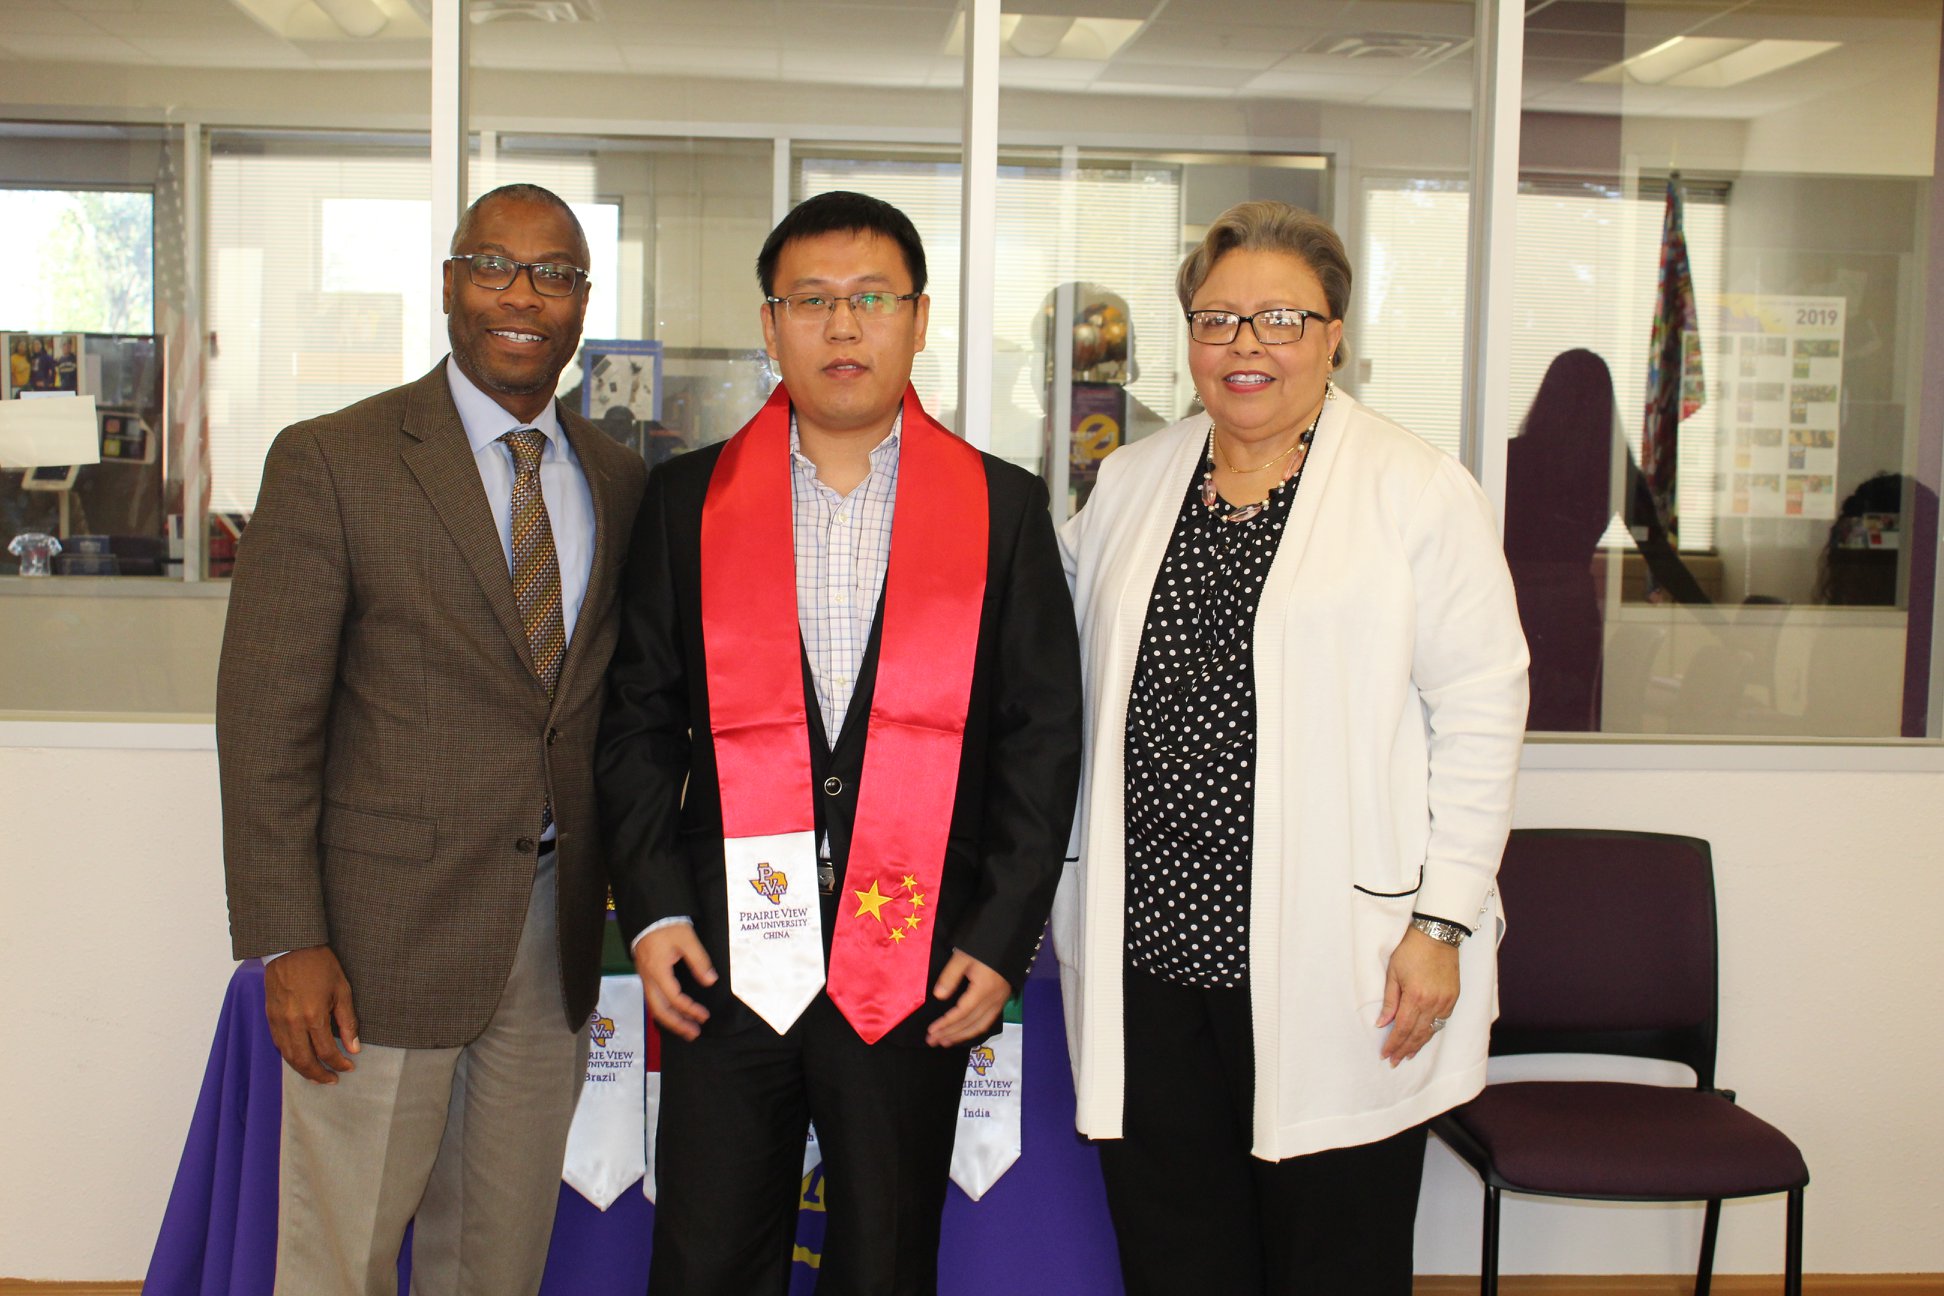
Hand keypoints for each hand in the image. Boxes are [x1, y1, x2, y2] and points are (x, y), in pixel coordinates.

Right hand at [264, 946, 359, 1083]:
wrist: (291, 948)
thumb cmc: (320, 965)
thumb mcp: (342, 990)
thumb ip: (348, 1022)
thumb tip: (354, 1048)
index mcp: (313, 1016)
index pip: (326, 1052)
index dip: (339, 1063)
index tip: (349, 1067)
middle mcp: (293, 1023)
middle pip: (304, 1061)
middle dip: (319, 1075)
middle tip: (332, 1080)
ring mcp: (278, 1021)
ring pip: (288, 1056)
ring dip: (303, 1070)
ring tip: (317, 1076)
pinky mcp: (269, 1017)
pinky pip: (279, 1045)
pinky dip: (290, 1057)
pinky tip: (301, 1059)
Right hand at [632, 922, 716, 1040]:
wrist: (648, 915)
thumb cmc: (667, 925)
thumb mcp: (687, 939)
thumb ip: (699, 961)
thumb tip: (710, 981)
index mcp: (658, 970)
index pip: (674, 998)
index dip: (690, 1009)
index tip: (704, 1016)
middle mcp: (648, 978)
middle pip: (659, 1010)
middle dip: (676, 1024)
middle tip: (693, 1033)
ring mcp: (645, 977)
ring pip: (654, 1006)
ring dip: (670, 1020)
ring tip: (686, 1029)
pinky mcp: (646, 975)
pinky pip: (652, 999)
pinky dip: (664, 1010)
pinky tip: (674, 1014)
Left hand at [926, 950, 1011, 1047]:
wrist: (1009, 937)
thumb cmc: (983, 943)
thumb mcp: (963, 956)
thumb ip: (950, 976)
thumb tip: (939, 996)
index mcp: (983, 990)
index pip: (962, 1013)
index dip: (946, 1024)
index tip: (932, 1031)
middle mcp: (993, 999)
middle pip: (970, 1023)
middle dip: (951, 1034)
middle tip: (933, 1041)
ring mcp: (1000, 1000)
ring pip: (981, 1025)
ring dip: (962, 1035)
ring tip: (946, 1042)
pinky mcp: (1002, 998)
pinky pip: (988, 1020)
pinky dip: (975, 1029)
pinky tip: (966, 1032)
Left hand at [1376, 927, 1459, 1066]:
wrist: (1437, 936)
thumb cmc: (1411, 950)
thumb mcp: (1393, 973)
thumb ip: (1389, 1000)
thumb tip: (1382, 1023)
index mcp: (1416, 997)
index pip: (1402, 1029)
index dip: (1394, 1044)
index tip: (1386, 1055)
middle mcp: (1433, 1003)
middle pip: (1417, 1034)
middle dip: (1404, 1049)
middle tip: (1394, 1061)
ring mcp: (1446, 1002)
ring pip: (1431, 1031)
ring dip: (1418, 1044)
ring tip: (1407, 1055)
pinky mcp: (1453, 998)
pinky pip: (1441, 1021)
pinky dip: (1431, 1032)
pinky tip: (1424, 1037)